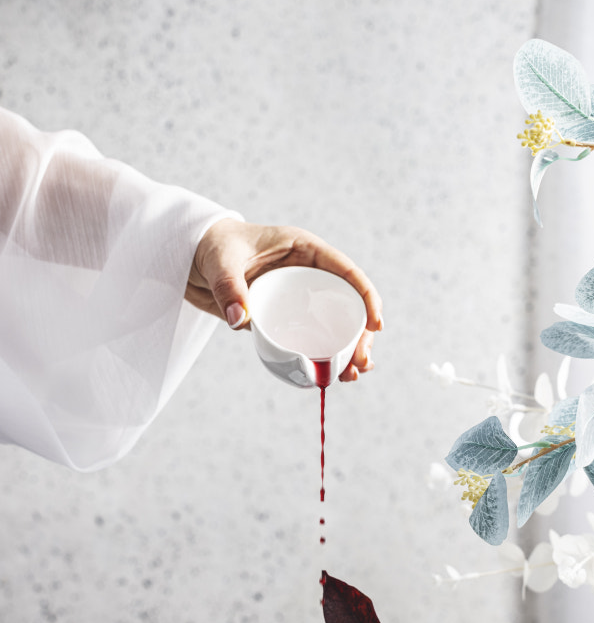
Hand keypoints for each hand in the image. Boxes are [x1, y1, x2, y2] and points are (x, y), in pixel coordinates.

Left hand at [185, 219, 381, 380]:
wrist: (188, 258)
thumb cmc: (210, 245)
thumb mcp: (220, 260)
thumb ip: (229, 286)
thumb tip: (239, 320)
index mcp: (304, 250)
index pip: (346, 272)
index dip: (366, 297)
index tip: (375, 324)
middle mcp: (308, 274)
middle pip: (348, 305)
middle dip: (361, 335)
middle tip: (360, 362)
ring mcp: (297, 298)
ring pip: (334, 325)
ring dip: (348, 350)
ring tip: (354, 374)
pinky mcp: (283, 319)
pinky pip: (309, 339)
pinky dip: (323, 358)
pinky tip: (333, 377)